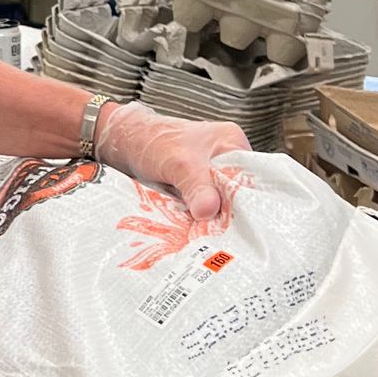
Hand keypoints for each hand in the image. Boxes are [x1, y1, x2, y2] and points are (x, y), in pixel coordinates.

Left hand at [95, 106, 248, 225]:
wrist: (124, 143)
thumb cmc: (152, 141)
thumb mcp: (178, 163)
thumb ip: (196, 185)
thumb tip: (210, 210)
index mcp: (231, 143)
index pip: (253, 177)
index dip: (248, 201)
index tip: (242, 224)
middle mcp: (226, 157)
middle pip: (238, 193)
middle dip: (230, 213)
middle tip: (224, 235)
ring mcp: (212, 173)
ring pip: (221, 202)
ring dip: (214, 218)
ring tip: (211, 235)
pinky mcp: (198, 187)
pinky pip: (206, 206)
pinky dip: (201, 217)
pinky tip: (198, 229)